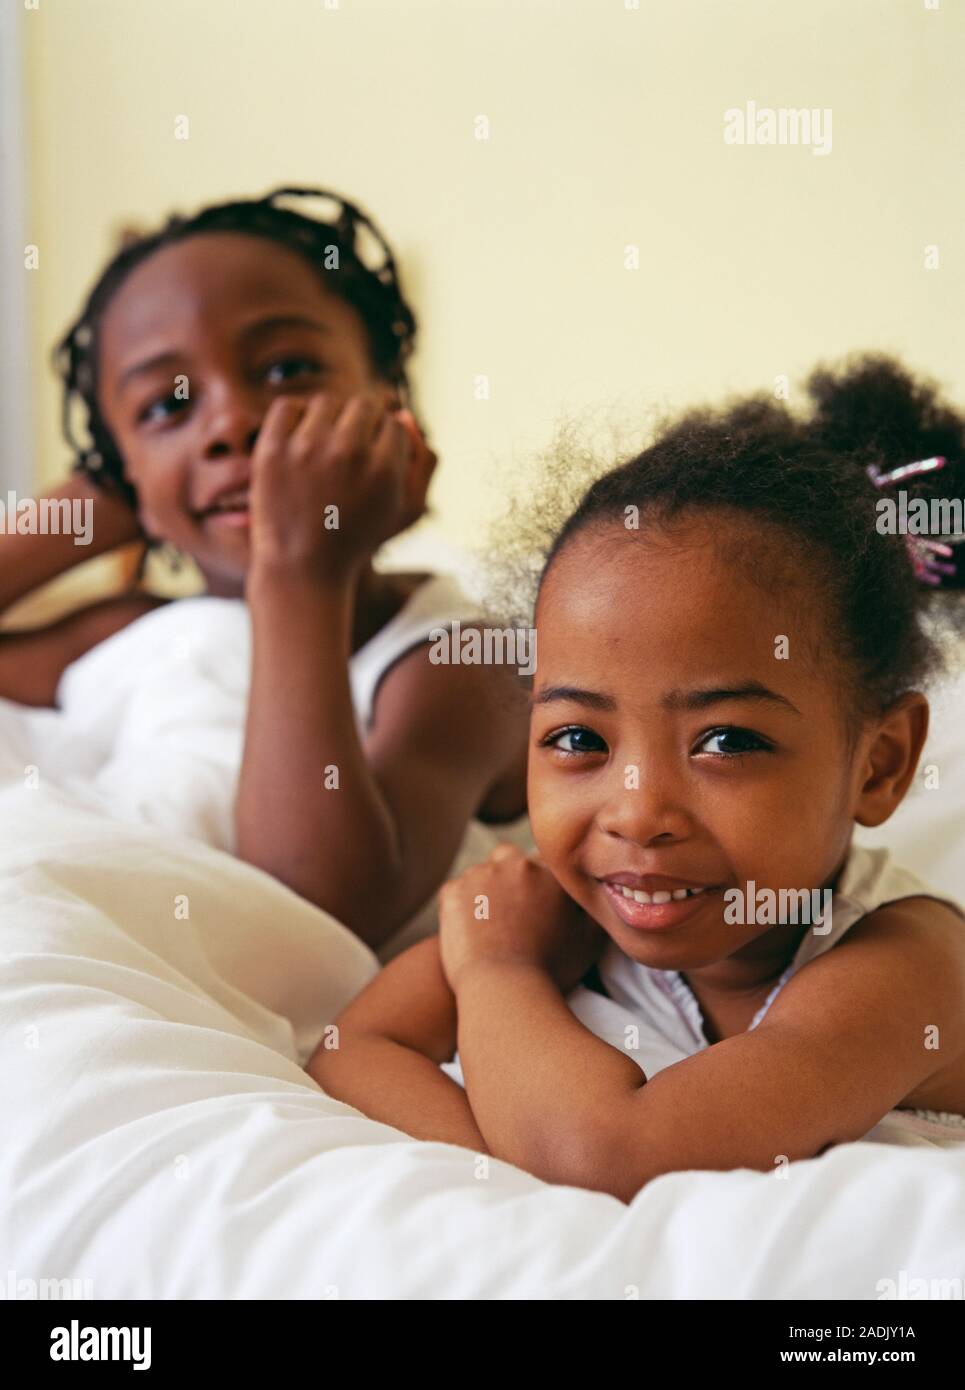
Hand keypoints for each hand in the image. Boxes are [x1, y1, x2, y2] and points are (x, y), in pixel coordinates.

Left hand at [249, 392, 436, 581]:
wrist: (302, 568)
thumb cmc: (359, 538)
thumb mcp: (407, 510)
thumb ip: (422, 462)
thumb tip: (403, 413)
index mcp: (384, 468)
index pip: (394, 423)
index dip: (386, 444)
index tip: (372, 467)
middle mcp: (347, 452)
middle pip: (364, 405)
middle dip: (362, 426)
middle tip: (349, 456)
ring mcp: (306, 449)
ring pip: (327, 402)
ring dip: (329, 421)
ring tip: (324, 452)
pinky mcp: (271, 450)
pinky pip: (287, 406)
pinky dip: (293, 419)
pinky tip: (298, 444)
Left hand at [438, 844, 604, 995]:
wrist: (505, 990)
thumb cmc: (552, 972)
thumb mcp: (589, 942)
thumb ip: (596, 913)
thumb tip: (603, 899)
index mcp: (549, 872)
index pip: (545, 861)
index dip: (541, 880)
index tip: (537, 900)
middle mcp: (515, 864)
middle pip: (510, 858)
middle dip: (510, 877)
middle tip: (511, 911)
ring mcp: (480, 875)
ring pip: (481, 874)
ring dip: (484, 892)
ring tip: (489, 927)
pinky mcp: (452, 892)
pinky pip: (455, 892)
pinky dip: (459, 907)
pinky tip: (469, 932)